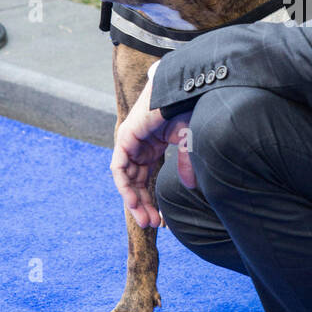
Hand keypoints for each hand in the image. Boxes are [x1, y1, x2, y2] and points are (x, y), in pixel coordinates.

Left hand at [110, 74, 196, 229]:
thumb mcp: (190, 142)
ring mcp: (131, 142)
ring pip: (127, 180)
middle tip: (152, 225)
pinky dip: (125, 186)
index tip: (162, 220)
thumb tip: (191, 187)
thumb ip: (187, 164)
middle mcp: (140, 146)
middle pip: (136, 182)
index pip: (147, 178)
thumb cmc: (188, 107)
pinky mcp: (125, 138)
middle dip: (143, 205)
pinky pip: (119, 168)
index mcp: (153, 145)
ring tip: (146, 220)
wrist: (182, 87)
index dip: (153, 199)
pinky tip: (135, 202)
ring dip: (135, 202)